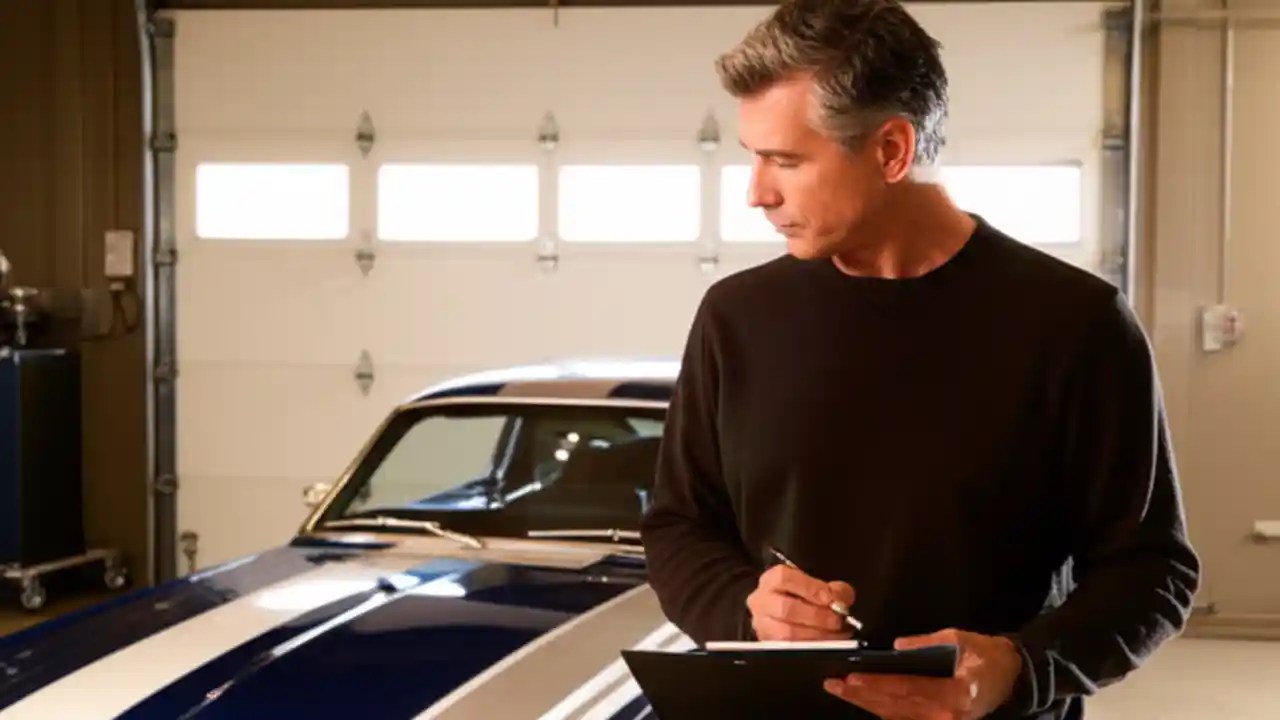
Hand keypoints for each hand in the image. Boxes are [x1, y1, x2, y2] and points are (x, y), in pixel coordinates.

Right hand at [746, 564, 855, 640]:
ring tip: (836, 635)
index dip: (810, 588)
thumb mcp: (821, 588)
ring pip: (786, 633)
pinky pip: (790, 651)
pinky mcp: (769, 647)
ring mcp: (762, 626)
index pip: (784, 579)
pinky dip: (812, 649)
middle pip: (785, 608)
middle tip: (837, 620)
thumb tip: (841, 602)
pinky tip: (827, 646)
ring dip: (817, 635)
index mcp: (772, 580)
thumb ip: (834, 590)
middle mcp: (761, 602)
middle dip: (816, 616)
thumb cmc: (804, 600)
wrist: (789, 617)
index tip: (831, 599)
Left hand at [823, 628, 1022, 719]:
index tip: (851, 678)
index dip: (877, 684)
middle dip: (862, 696)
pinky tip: (864, 701)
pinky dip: (883, 711)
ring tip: (842, 692)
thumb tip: (897, 646)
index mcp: (954, 693)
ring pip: (897, 716)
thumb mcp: (960, 639)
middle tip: (834, 685)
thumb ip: (926, 642)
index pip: (907, 689)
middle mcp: (946, 715)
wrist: (1012, 677)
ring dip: (867, 704)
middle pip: (896, 707)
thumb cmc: (987, 655)